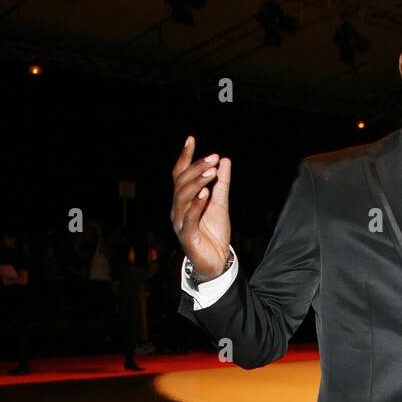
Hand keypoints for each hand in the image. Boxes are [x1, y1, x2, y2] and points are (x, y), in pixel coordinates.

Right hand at [170, 136, 231, 280]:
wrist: (216, 262)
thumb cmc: (214, 234)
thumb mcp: (221, 204)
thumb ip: (222, 184)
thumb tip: (224, 161)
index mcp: (183, 200)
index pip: (180, 174)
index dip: (185, 157)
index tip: (191, 139)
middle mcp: (177, 208)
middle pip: (181, 183)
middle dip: (197, 168)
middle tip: (214, 158)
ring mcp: (179, 222)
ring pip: (182, 197)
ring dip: (197, 183)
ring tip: (212, 173)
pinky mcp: (186, 236)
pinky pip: (188, 218)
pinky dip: (196, 205)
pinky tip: (205, 194)